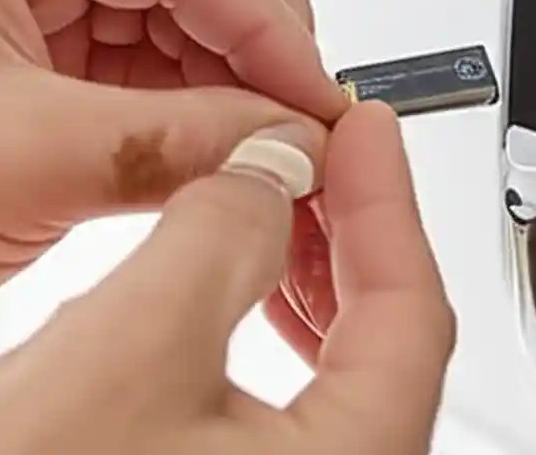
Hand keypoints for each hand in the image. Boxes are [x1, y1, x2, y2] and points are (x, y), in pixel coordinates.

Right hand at [0, 103, 455, 454]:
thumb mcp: (125, 354)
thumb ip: (214, 241)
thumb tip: (267, 173)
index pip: (410, 309)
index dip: (386, 200)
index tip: (364, 132)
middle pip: (383, 339)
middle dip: (345, 231)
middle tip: (317, 156)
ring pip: (330, 370)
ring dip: (301, 276)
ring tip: (270, 206)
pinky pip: (279, 403)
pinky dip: (257, 331)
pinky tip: (222, 295)